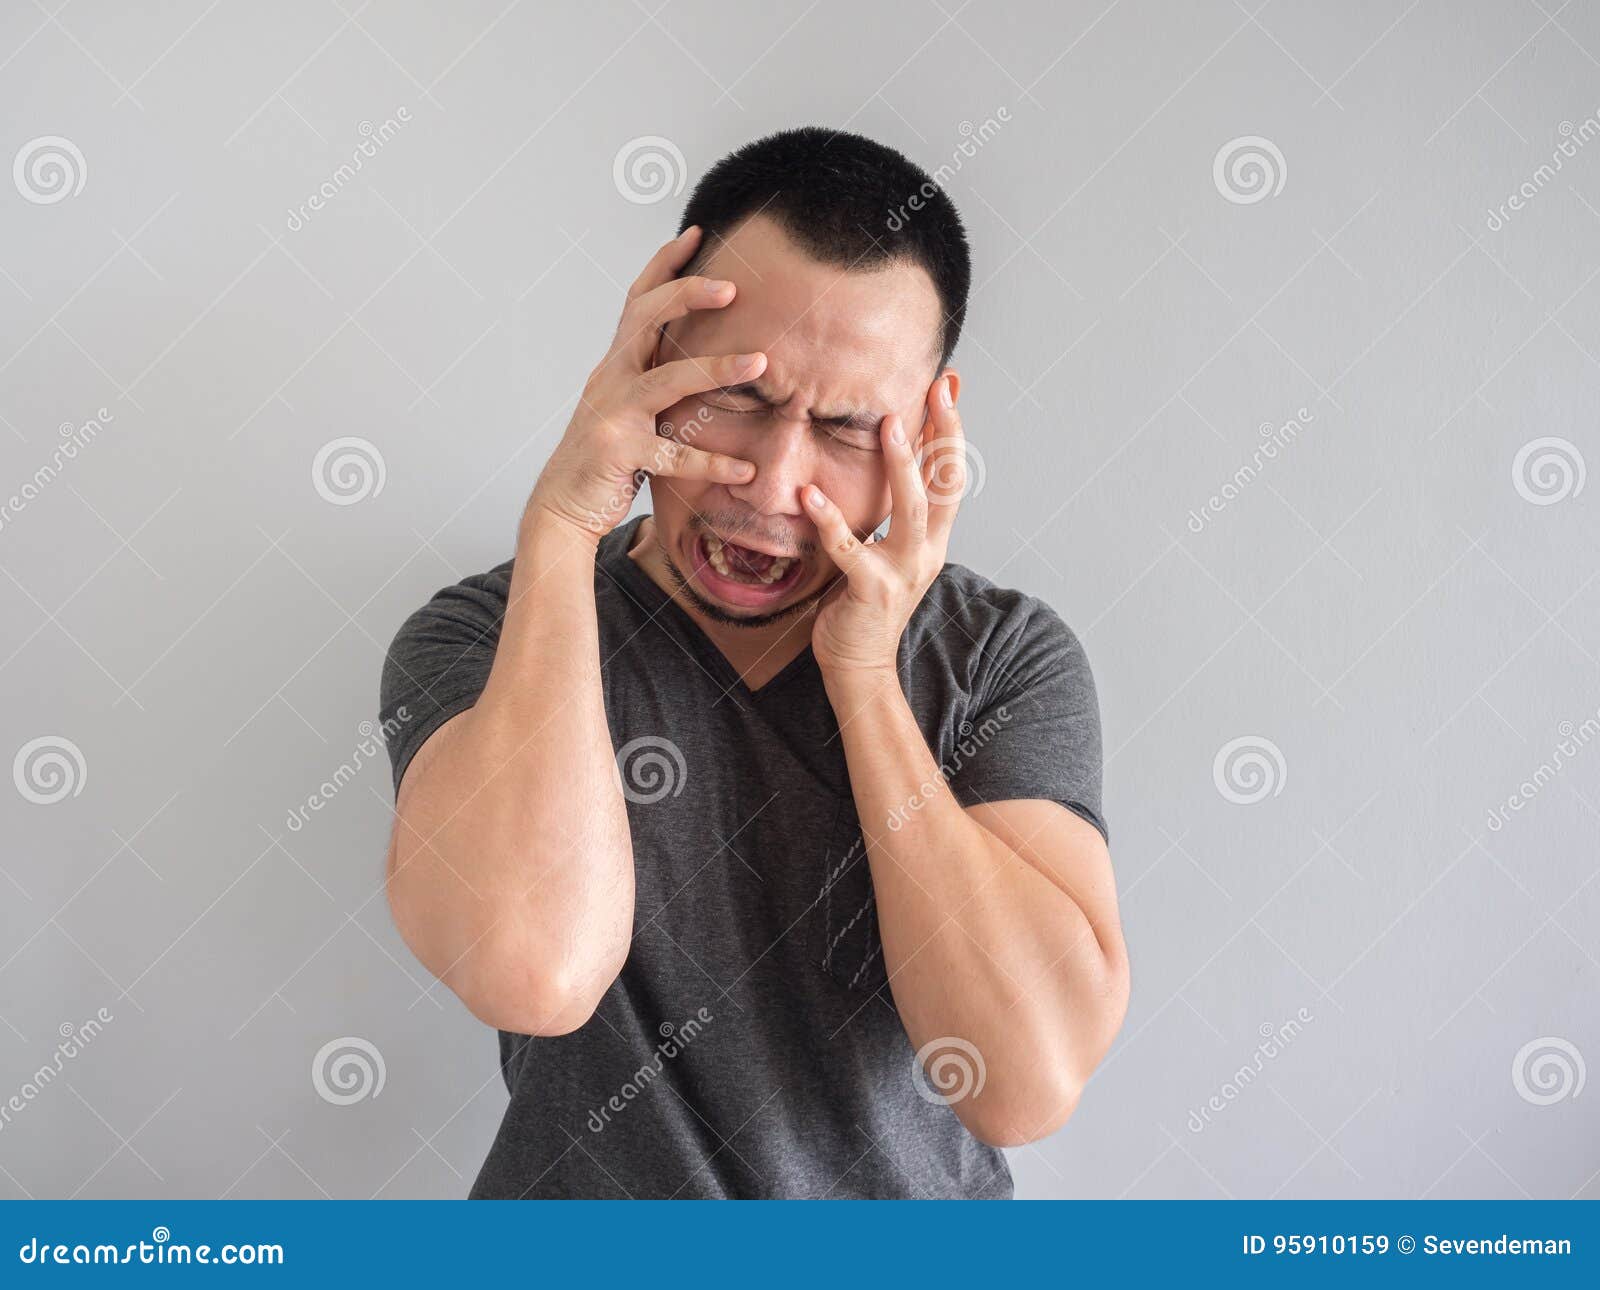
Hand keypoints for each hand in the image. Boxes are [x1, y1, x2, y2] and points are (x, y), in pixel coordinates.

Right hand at [526, 225, 767, 543]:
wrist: (563, 505)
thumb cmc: (606, 454)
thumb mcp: (627, 403)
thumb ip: (654, 374)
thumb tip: (694, 345)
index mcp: (616, 363)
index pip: (638, 300)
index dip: (665, 263)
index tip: (698, 232)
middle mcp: (610, 378)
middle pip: (645, 320)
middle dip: (688, 295)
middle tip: (735, 286)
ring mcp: (611, 414)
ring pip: (666, 380)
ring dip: (715, 368)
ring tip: (759, 362)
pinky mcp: (618, 454)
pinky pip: (673, 455)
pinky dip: (711, 462)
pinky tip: (745, 468)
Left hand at [804, 374, 963, 677]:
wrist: (859, 666)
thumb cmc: (863, 603)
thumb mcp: (886, 550)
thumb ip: (890, 512)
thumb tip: (887, 465)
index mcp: (932, 540)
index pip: (950, 475)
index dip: (951, 430)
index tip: (950, 385)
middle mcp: (926, 552)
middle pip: (946, 485)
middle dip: (944, 435)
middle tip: (938, 390)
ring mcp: (902, 572)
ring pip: (912, 511)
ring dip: (902, 466)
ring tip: (888, 424)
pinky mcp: (871, 590)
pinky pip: (849, 549)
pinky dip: (829, 520)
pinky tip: (810, 494)